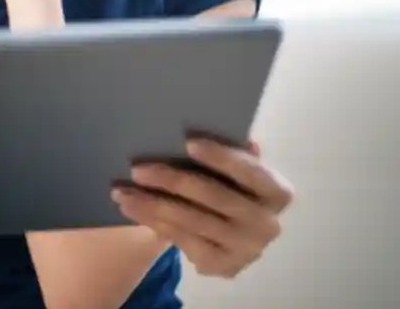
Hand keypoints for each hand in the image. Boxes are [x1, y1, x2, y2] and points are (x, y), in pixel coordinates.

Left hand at [113, 138, 295, 278]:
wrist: (225, 239)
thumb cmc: (228, 190)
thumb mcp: (235, 172)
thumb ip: (235, 153)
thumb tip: (235, 134)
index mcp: (278, 193)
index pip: (252, 172)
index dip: (222, 157)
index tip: (188, 142)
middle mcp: (267, 224)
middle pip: (214, 197)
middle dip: (172, 181)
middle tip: (137, 169)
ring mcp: (246, 249)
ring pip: (192, 220)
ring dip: (152, 204)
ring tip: (122, 191)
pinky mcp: (223, 265)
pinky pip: (182, 238)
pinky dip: (153, 221)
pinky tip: (131, 207)